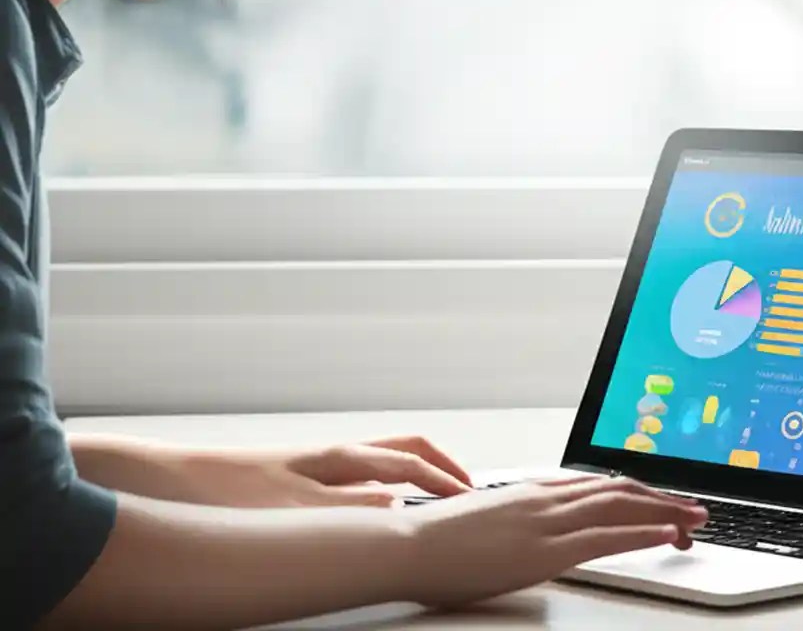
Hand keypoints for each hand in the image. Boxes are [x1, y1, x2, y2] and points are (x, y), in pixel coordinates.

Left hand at [176, 436, 472, 507]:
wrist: (168, 481)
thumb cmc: (225, 493)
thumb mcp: (295, 510)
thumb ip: (351, 508)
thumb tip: (400, 503)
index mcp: (340, 459)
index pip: (413, 463)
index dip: (448, 481)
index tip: (475, 501)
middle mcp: (333, 456)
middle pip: (404, 450)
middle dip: (440, 466)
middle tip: (466, 488)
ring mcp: (316, 465)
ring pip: (382, 461)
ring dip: (414, 474)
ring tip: (429, 497)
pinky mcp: (295, 478)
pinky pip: (358, 476)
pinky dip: (383, 486)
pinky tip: (372, 509)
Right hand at [399, 476, 707, 607]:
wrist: (408, 545)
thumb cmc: (437, 541)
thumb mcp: (486, 522)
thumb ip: (516, 520)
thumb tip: (529, 530)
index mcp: (533, 491)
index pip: (598, 485)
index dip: (636, 492)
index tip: (660, 501)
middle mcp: (546, 498)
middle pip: (619, 491)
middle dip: (663, 500)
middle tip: (695, 509)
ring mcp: (547, 521)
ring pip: (621, 508)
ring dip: (665, 513)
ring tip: (695, 520)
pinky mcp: (545, 549)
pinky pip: (605, 536)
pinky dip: (642, 532)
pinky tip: (665, 533)